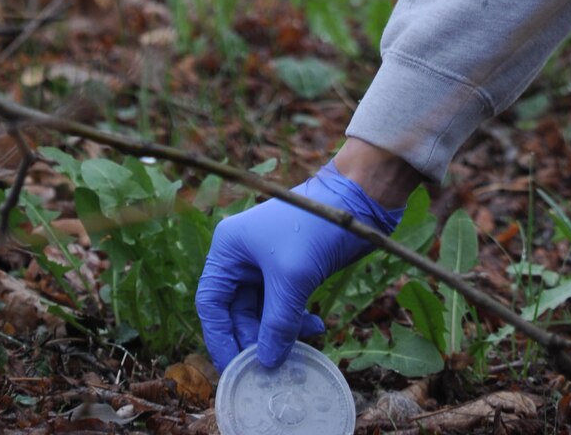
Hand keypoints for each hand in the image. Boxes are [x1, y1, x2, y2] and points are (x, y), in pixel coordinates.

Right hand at [196, 159, 403, 373]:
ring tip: (301, 347)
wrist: (359, 199)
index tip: (235, 370)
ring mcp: (265, 263)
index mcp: (229, 248)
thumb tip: (268, 363)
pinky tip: (316, 328)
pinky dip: (295, 321)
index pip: (211, 303)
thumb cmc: (317, 228)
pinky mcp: (289, 269)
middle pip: (236, 311)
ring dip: (279, 332)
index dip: (220, 338)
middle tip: (273, 364)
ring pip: (262, 312)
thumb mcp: (293, 279)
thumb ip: (277, 325)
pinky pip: (282, 306)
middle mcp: (241, 256)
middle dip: (255, 339)